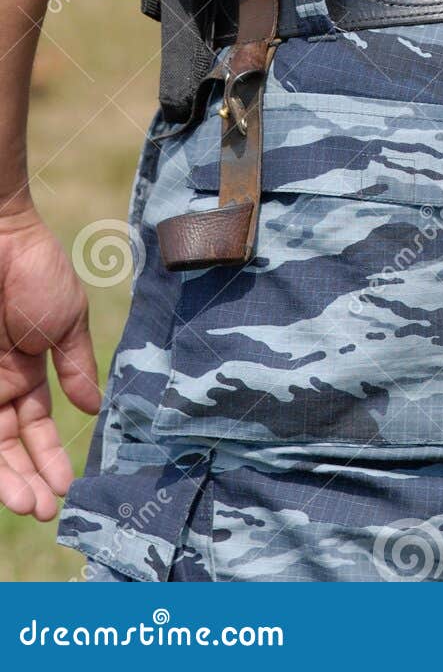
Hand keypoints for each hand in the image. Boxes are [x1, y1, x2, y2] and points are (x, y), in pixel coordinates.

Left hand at [0, 208, 100, 518]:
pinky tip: (4, 480)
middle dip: (27, 479)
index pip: (37, 426)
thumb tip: (95, 409)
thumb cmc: (36, 271)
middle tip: (45, 511)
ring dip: (7, 478)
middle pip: (10, 445)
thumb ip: (76, 366)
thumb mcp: (68, 320)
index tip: (67, 488)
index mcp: (27, 370)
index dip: (50, 457)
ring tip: (26, 504)